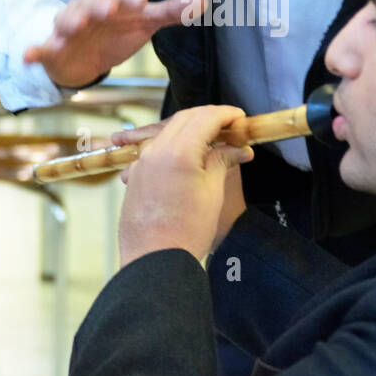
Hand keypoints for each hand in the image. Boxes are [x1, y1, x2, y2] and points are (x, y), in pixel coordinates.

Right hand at [24, 0, 202, 88]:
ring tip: (73, 25)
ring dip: (69, 20)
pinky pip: (42, 47)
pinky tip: (28, 55)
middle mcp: (90, 8)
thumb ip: (171, 12)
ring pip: (66, 20)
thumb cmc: (118, 31)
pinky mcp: (53, 46)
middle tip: (109, 9)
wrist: (84, 54)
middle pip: (93, 2)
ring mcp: (69, 26)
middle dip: (100, 4)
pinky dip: (35, 51)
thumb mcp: (145, 22)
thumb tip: (202, 1)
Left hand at [117, 106, 252, 266]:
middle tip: (229, 127)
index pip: (206, 117)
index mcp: (179, 151)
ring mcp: (142, 162)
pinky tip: (186, 157)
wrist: (155, 261)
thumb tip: (239, 149)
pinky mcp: (135, 176)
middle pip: (185, 118)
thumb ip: (222, 161)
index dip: (226, 114)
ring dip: (190, 130)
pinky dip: (173, 145)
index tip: (240, 118)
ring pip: (167, 132)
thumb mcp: (213, 192)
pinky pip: (154, 150)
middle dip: (208, 117)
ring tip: (210, 142)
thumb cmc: (188, 231)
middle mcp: (156, 150)